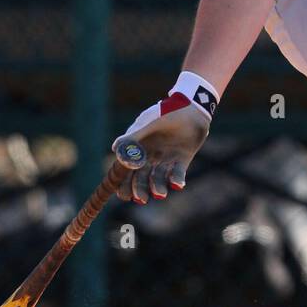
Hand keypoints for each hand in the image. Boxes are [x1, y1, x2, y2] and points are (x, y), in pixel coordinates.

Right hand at [112, 71, 217, 202]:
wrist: (192, 107)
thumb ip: (133, 137)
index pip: (126, 170)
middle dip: (139, 190)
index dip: (123, 184)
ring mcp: (165, 159)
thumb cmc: (166, 113)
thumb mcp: (148, 124)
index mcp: (137, 148)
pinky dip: (177, 180)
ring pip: (157, 179)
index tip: (122, 195)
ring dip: (157, 188)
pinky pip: (177, 174)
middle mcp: (149, 157)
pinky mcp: (182, 160)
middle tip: (140, 199)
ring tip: (160, 194)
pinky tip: (178, 185)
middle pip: (140, 179)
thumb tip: (114, 149)